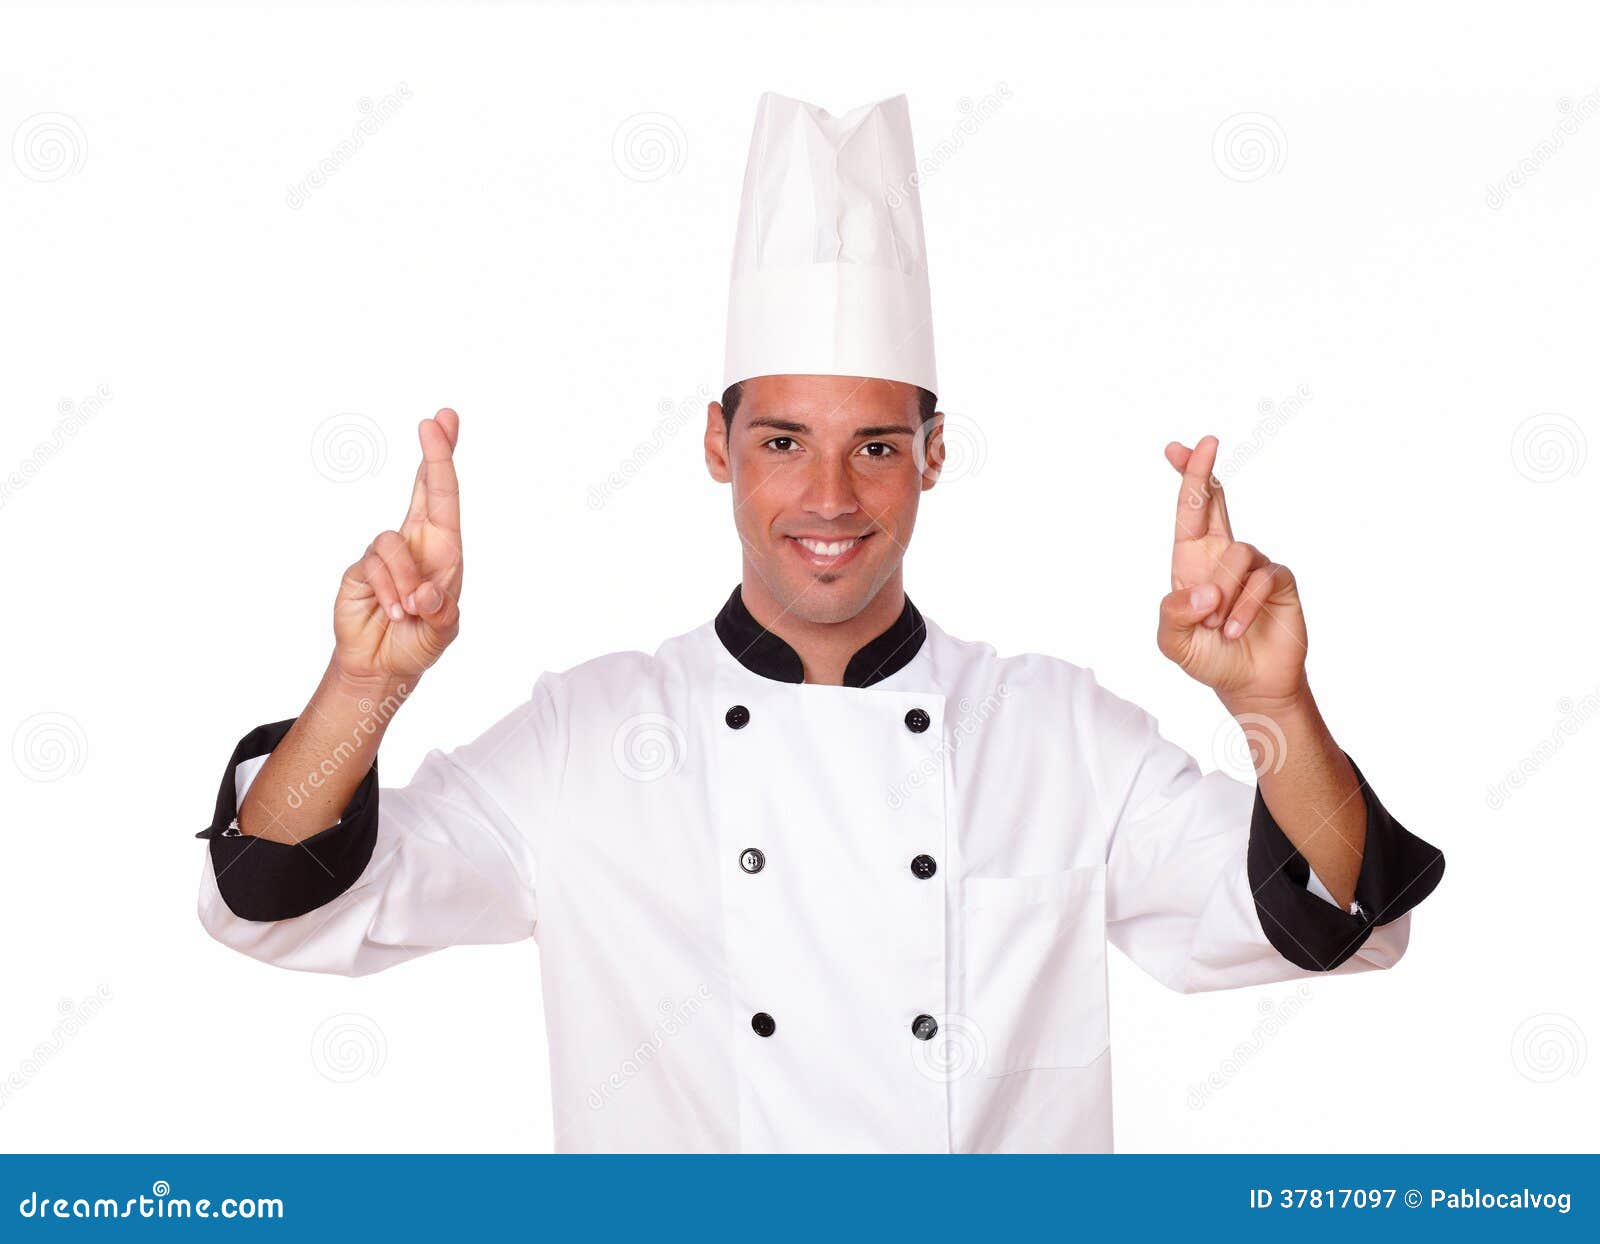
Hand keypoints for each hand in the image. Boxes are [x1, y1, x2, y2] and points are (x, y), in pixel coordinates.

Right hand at [331, 409, 463, 684]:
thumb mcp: (442, 632)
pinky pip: (374, 567)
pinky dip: (388, 591)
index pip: (445, 498)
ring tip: (410, 610)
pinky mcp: (361, 568)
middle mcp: (417, 543)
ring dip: (405, 580)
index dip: (443, 460)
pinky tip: (394, 612)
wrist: (383, 665)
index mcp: (445, 551)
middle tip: (436, 420)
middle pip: (424, 489)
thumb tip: (428, 590)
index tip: (442, 425)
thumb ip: (442, 612)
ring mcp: (387, 554)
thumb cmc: (419, 643)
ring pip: (393, 543)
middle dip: (434, 454)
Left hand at [1155, 435, 1307, 709]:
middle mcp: (1222, 557)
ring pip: (1236, 553)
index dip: (1185, 480)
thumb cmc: (1208, 659)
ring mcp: (1253, 566)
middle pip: (1215, 504)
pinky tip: (1235, 631)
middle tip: (1205, 443)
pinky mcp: (1279, 580)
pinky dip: (1243, 607)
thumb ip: (1174, 615)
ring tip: (1216, 626)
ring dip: (1222, 592)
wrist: (1249, 686)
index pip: (1188, 514)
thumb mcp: (1175, 642)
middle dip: (1203, 473)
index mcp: (1192, 563)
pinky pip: (1260, 579)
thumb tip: (1202, 590)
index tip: (1177, 448)